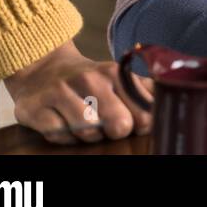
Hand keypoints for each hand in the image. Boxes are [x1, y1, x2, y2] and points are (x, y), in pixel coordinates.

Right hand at [4, 41, 152, 144]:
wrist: (41, 69)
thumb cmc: (87, 82)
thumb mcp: (117, 79)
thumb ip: (144, 90)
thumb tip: (169, 102)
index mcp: (115, 73)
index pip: (144, 113)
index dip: (141, 125)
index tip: (134, 123)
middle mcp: (89, 79)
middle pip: (119, 124)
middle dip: (116, 131)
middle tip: (107, 125)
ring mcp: (61, 92)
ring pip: (88, 131)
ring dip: (88, 135)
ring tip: (84, 123)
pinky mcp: (36, 108)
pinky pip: (60, 136)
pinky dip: (64, 137)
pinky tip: (62, 123)